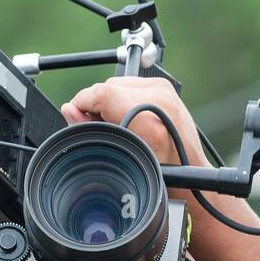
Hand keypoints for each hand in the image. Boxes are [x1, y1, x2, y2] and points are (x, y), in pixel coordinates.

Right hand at [60, 76, 208, 168]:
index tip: (75, 116)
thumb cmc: (163, 176)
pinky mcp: (165, 88)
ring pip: (117, 84)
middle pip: (107, 86)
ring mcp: (164, 90)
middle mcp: (160, 97)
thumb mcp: (121, 158)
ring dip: (109, 102)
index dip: (81, 103)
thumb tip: (69, 111)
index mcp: (149, 116)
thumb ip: (92, 131)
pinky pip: (130, 85)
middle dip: (95, 105)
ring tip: (116, 127)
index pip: (102, 92)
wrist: (190, 175)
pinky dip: (121, 99)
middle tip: (99, 130)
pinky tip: (127, 119)